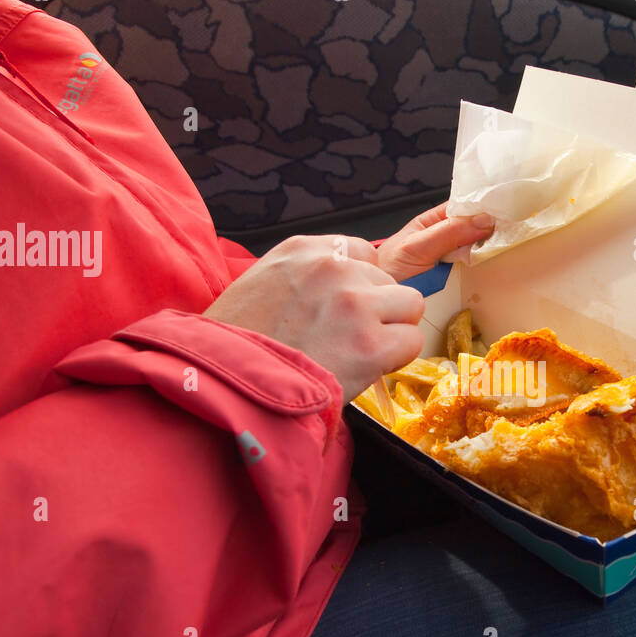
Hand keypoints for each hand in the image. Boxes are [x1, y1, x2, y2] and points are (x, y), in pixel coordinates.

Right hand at [203, 205, 492, 400]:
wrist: (224, 387)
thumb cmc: (236, 347)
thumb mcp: (262, 287)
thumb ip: (306, 279)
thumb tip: (341, 294)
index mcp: (301, 249)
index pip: (360, 253)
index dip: (357, 286)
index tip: (340, 312)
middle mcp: (332, 267)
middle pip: (387, 279)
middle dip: (375, 309)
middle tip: (343, 340)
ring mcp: (354, 303)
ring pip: (409, 306)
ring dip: (391, 331)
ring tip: (354, 354)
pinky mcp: (371, 343)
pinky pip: (412, 341)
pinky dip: (395, 359)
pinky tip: (363, 370)